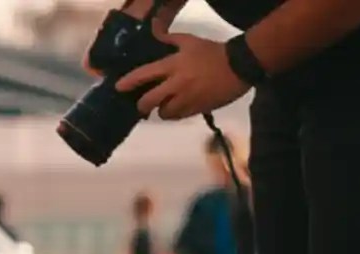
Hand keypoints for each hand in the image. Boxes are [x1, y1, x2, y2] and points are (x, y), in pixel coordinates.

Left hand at [115, 34, 250, 119]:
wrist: (240, 65)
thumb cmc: (213, 52)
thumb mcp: (190, 41)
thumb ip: (169, 38)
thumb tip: (154, 31)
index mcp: (173, 65)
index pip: (144, 75)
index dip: (129, 82)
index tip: (118, 87)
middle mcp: (177, 84)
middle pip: (149, 101)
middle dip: (142, 105)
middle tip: (142, 105)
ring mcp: (187, 99)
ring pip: (164, 113)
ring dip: (161, 111)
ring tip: (165, 105)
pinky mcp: (198, 109)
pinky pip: (179, 117)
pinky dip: (176, 114)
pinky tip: (179, 108)